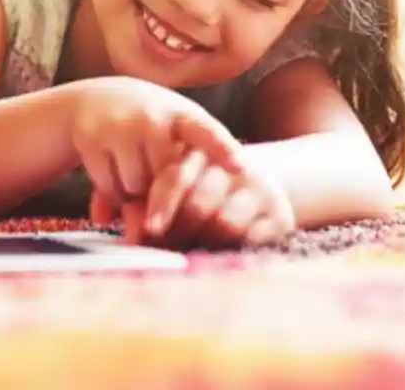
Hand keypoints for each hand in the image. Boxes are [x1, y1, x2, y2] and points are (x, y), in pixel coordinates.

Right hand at [73, 77, 242, 215]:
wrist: (98, 100)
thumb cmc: (150, 128)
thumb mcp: (172, 135)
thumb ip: (180, 175)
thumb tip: (157, 226)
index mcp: (182, 115)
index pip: (207, 133)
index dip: (223, 151)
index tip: (240, 169)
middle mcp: (152, 117)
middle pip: (167, 180)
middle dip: (161, 193)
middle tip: (157, 185)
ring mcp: (120, 125)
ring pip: (134, 187)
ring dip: (134, 192)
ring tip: (133, 169)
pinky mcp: (91, 138)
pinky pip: (108, 186)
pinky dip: (111, 191)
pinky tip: (113, 169)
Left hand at [142, 150, 294, 248]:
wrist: (255, 184)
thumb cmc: (195, 190)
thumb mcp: (167, 191)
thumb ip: (142, 207)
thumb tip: (122, 235)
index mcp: (198, 150)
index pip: (176, 176)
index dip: (162, 204)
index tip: (150, 229)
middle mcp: (232, 165)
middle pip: (200, 204)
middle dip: (177, 233)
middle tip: (160, 252)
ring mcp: (261, 188)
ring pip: (225, 224)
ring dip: (202, 245)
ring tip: (186, 253)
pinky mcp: (282, 213)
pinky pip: (251, 240)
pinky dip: (231, 251)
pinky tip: (217, 253)